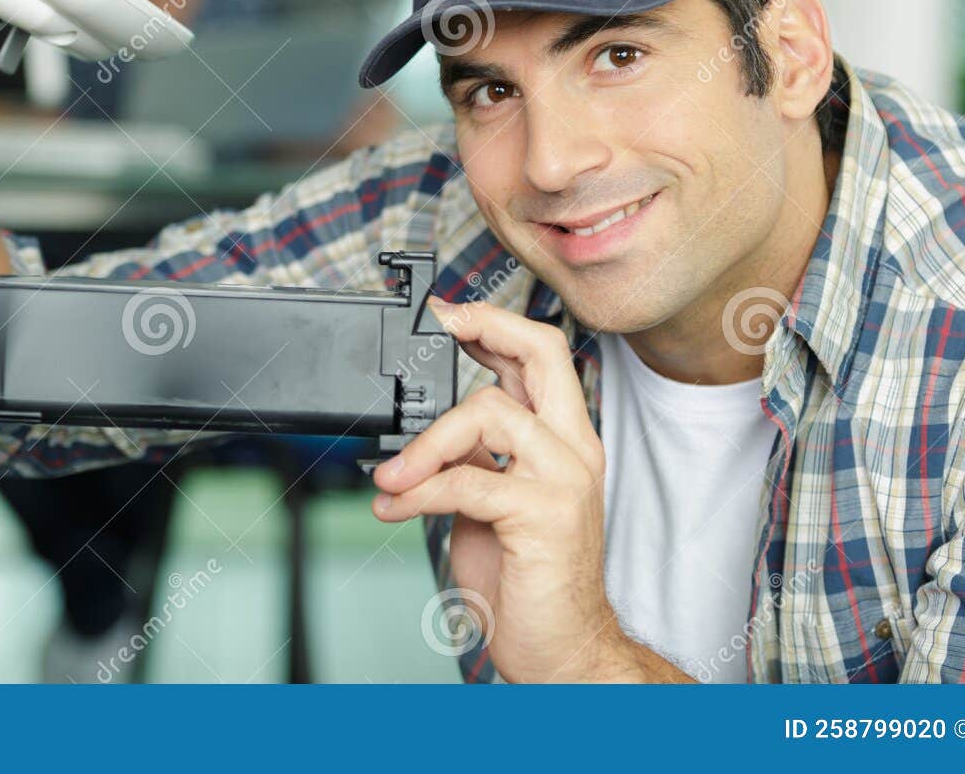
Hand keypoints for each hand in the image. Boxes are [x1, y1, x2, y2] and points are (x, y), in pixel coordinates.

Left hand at [372, 298, 688, 681]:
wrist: (563, 651)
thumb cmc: (528, 579)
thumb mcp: (493, 503)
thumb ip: (475, 458)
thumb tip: (429, 430)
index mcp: (564, 440)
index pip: (542, 355)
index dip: (493, 322)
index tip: (447, 312)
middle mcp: (573, 450)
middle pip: (542, 353)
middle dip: (483, 327)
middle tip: (434, 331)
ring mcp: (563, 480)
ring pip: (489, 412)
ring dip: (424, 442)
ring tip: (391, 477)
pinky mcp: (543, 516)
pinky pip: (466, 482)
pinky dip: (418, 492)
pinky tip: (395, 508)